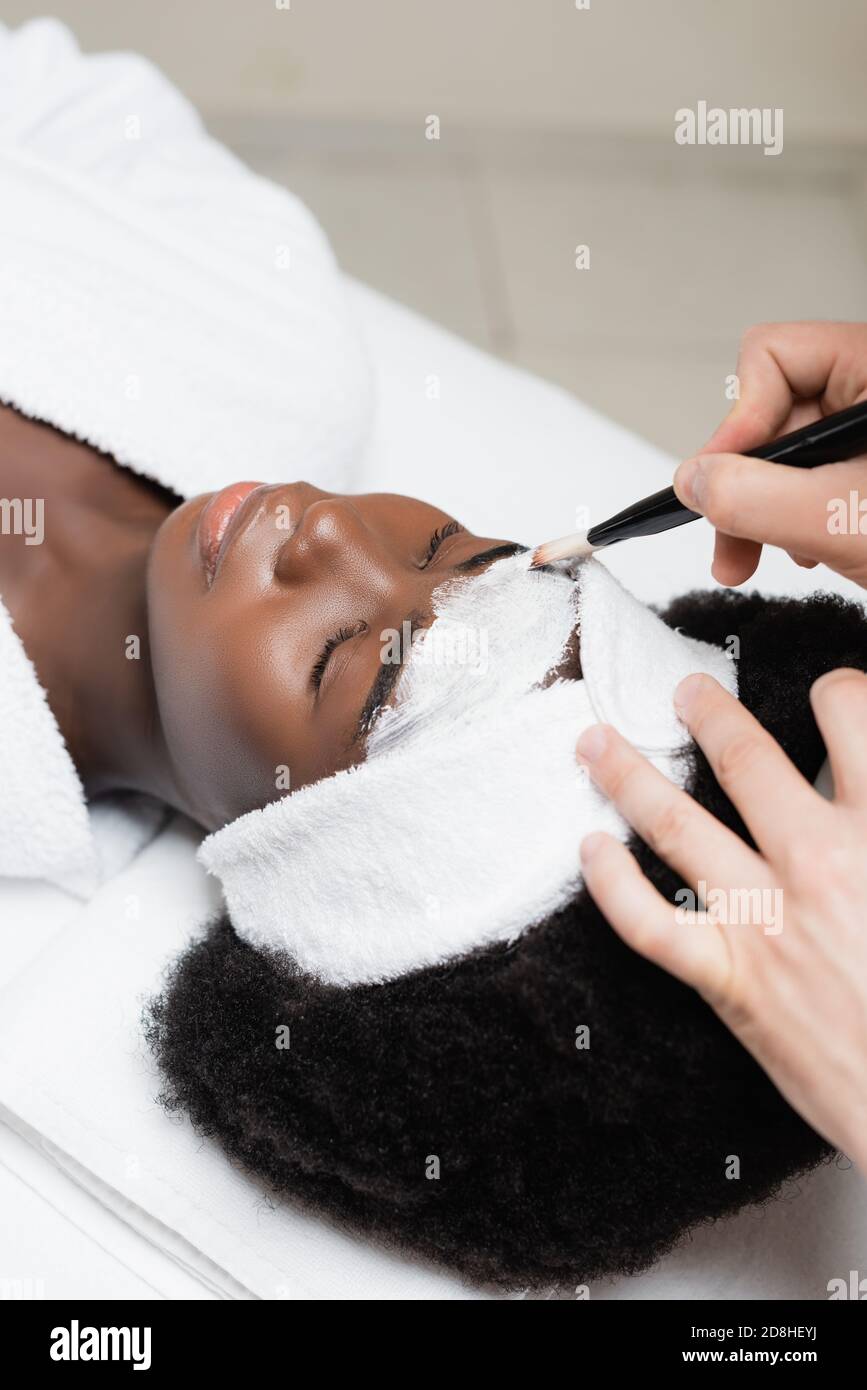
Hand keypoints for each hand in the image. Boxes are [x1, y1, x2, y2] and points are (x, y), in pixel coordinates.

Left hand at [576, 668, 866, 1171]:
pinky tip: (591, 850)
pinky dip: (611, 887)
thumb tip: (865, 781)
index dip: (836, 692)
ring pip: (676, 825)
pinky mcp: (732, 982)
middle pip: (743, 758)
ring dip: (627, 775)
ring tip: (595, 744)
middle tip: (683, 693)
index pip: (852, 716)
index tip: (825, 694)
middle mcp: (818, 862)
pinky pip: (651, 925)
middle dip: (706, 712)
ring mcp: (766, 921)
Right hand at [673, 321, 866, 588]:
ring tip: (764, 556)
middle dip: (745, 479)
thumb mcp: (843, 519)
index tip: (721, 483)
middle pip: (775, 409)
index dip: (740, 422)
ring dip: (768, 508)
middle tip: (728, 540)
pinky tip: (812, 551)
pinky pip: (817, 478)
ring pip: (792, 452)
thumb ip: (756, 498)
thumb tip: (693, 481)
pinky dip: (801, 518)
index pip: (775, 358)